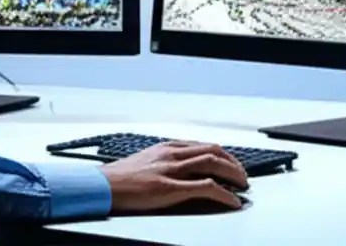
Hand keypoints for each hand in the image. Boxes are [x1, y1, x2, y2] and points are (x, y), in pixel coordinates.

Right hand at [98, 141, 248, 212]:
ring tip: (243, 186)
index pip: (203, 145)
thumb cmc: (120, 178)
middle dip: (233, 163)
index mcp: (167, 148)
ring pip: (213, 164)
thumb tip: (180, 170)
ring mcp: (172, 170)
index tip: (232, 163)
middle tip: (243, 176)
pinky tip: (232, 200)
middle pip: (213, 151)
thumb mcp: (145, 162)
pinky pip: (205, 187)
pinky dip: (224, 193)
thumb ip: (164, 162)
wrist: (102, 186)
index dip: (223, 154)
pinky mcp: (170, 188)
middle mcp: (172, 154)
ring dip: (233, 175)